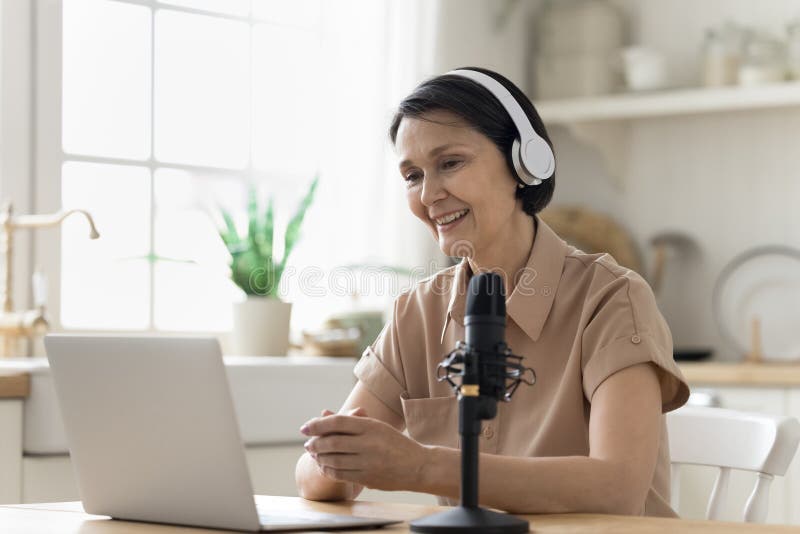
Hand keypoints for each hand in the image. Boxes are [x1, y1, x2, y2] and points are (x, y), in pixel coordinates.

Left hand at [300, 409, 428, 491]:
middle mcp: (368, 443)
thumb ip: (350, 420)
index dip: (317, 424)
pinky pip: (340, 474)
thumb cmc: (394, 443)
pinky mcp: (367, 478)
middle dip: (315, 443)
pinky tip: (324, 466)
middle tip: (308, 444)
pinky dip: (328, 470)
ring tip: (314, 455)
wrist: (417, 466)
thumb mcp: (375, 427)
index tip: (305, 428)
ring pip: (333, 460)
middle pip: (332, 442)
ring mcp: (368, 462)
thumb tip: (323, 413)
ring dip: (319, 458)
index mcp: (370, 426)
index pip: (337, 422)